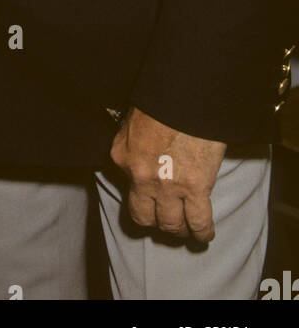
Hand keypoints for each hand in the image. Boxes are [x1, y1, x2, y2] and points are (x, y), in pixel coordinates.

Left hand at [109, 106, 225, 241]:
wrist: (185, 94)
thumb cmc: (161, 100)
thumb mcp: (133, 121)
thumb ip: (133, 145)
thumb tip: (143, 156)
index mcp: (122, 157)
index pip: (126, 190)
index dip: (141, 197)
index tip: (150, 200)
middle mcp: (140, 176)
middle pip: (145, 217)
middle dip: (157, 222)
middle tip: (167, 220)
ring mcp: (167, 185)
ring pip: (171, 224)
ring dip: (179, 229)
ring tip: (187, 228)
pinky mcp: (195, 187)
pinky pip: (198, 222)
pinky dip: (202, 232)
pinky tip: (204, 234)